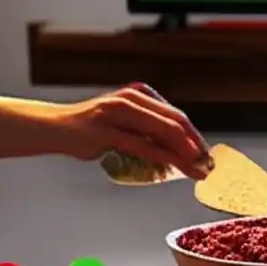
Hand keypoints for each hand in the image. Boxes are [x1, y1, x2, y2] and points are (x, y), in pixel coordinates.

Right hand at [59, 85, 211, 179]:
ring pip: (162, 134)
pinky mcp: (107, 131)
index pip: (175, 116)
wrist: (57, 128)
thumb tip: (172, 149)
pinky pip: (143, 146)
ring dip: (185, 154)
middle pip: (175, 122)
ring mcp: (119, 113)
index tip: (206, 154)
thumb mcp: (123, 124)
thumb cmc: (91, 129)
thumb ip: (145, 130)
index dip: (194, 136)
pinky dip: (164, 158)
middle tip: (209, 165)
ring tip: (198, 171)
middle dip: (195, 145)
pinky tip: (177, 168)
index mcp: (139, 94)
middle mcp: (131, 99)